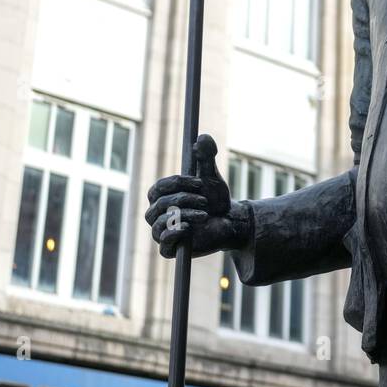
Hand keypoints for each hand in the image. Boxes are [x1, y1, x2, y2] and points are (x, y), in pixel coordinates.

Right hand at [144, 134, 250, 258]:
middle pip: (159, 205)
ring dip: (184, 215)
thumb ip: (206, 157)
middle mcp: (157, 214)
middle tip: (205, 199)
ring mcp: (163, 232)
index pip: (158, 188)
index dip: (178, 183)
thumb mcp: (212, 176)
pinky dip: (173, 235)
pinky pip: (163, 245)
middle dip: (183, 199)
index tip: (199, 181)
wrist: (229, 221)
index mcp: (162, 196)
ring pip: (160, 224)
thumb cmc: (215, 198)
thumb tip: (202, 137)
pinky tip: (187, 228)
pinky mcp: (172, 249)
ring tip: (204, 213)